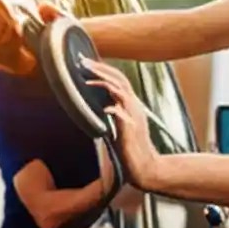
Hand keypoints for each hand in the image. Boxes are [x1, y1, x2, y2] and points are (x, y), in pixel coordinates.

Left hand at [81, 58, 161, 189]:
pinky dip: (111, 108)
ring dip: (102, 81)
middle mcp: (134, 106)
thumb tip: (104, 106)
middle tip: (83, 61)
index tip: (88, 63)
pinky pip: (120, 113)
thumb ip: (115, 114)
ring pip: (120, 90)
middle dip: (101, 68)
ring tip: (86, 75)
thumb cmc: (131, 149)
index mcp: (132, 105)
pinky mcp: (130, 129)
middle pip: (119, 79)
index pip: (119, 80)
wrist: (145, 167)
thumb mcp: (121, 126)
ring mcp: (133, 116)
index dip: (104, 70)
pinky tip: (102, 108)